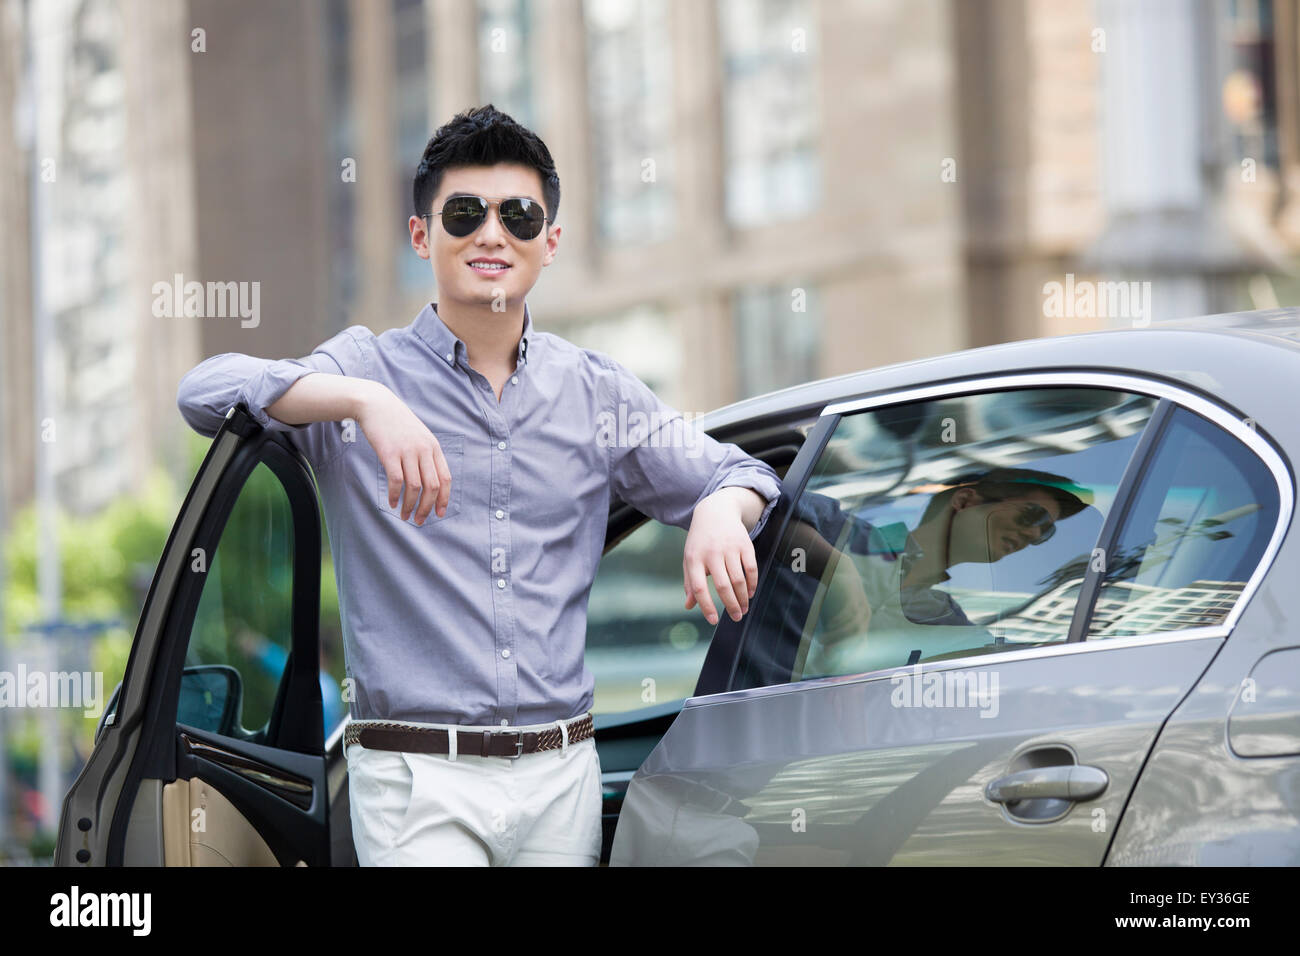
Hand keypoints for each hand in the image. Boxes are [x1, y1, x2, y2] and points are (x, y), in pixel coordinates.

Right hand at [355, 383, 451, 524]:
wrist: (376, 405)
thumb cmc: (397, 423)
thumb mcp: (418, 436)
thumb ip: (425, 455)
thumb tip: (428, 482)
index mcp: (434, 447)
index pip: (445, 478)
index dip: (444, 499)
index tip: (439, 514)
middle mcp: (424, 450)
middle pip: (432, 486)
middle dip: (427, 508)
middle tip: (419, 520)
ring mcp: (407, 451)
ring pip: (415, 487)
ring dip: (410, 505)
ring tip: (405, 516)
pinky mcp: (389, 453)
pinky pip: (396, 480)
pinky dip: (395, 495)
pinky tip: (392, 503)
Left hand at [683, 490, 760, 625]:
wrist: (716, 511)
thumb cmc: (700, 541)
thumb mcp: (690, 558)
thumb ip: (690, 582)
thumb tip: (689, 606)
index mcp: (694, 559)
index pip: (698, 587)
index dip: (706, 606)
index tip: (713, 620)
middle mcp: (712, 553)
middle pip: (723, 586)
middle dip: (731, 605)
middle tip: (737, 618)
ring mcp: (729, 548)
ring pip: (739, 580)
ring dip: (743, 598)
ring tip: (744, 609)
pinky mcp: (744, 544)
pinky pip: (751, 569)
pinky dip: (753, 584)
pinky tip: (751, 593)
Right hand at [820, 553, 869, 645]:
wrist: (840, 570)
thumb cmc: (837, 596)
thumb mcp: (836, 614)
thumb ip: (833, 630)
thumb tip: (826, 652)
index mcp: (862, 622)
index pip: (859, 642)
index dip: (848, 652)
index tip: (835, 660)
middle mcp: (864, 616)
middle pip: (856, 636)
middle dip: (840, 647)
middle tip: (825, 654)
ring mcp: (861, 606)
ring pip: (851, 626)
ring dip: (836, 636)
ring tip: (821, 640)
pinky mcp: (854, 597)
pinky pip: (849, 612)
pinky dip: (839, 621)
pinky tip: (829, 626)